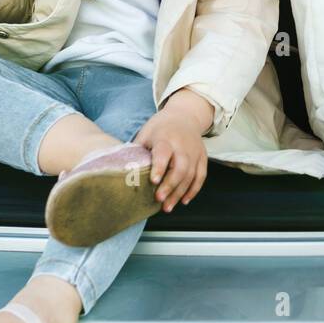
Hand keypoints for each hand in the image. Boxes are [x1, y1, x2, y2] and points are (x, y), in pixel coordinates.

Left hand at [133, 92, 213, 211]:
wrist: (185, 115)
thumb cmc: (160, 127)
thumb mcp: (146, 133)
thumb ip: (137, 151)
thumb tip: (121, 171)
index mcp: (166, 137)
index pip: (163, 153)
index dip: (159, 167)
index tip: (153, 181)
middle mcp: (183, 145)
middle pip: (180, 167)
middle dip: (170, 185)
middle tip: (159, 199)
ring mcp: (195, 151)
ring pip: (191, 174)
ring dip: (180, 192)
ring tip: (167, 207)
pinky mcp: (202, 157)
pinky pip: (201, 176)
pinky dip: (193, 190)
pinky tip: (184, 200)